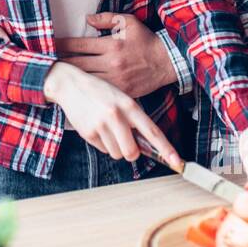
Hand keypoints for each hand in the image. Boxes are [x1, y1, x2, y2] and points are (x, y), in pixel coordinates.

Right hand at [42, 61, 181, 164]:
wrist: (70, 84)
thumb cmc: (100, 92)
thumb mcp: (122, 98)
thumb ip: (134, 120)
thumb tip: (144, 145)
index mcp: (129, 105)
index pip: (152, 132)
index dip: (166, 149)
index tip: (177, 162)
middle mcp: (116, 115)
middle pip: (132, 152)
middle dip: (132, 153)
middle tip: (127, 143)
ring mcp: (100, 125)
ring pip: (117, 154)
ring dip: (115, 148)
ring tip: (108, 129)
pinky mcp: (87, 133)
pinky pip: (103, 150)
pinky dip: (103, 144)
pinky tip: (97, 128)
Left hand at [55, 12, 176, 98]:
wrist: (167, 63)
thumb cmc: (145, 40)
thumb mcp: (129, 22)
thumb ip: (106, 19)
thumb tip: (86, 18)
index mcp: (111, 45)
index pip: (79, 44)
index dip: (61, 44)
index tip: (47, 44)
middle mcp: (111, 63)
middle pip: (77, 64)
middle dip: (58, 63)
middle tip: (42, 62)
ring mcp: (115, 80)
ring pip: (85, 80)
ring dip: (68, 78)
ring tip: (52, 76)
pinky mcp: (120, 93)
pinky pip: (98, 93)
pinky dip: (84, 92)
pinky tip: (72, 91)